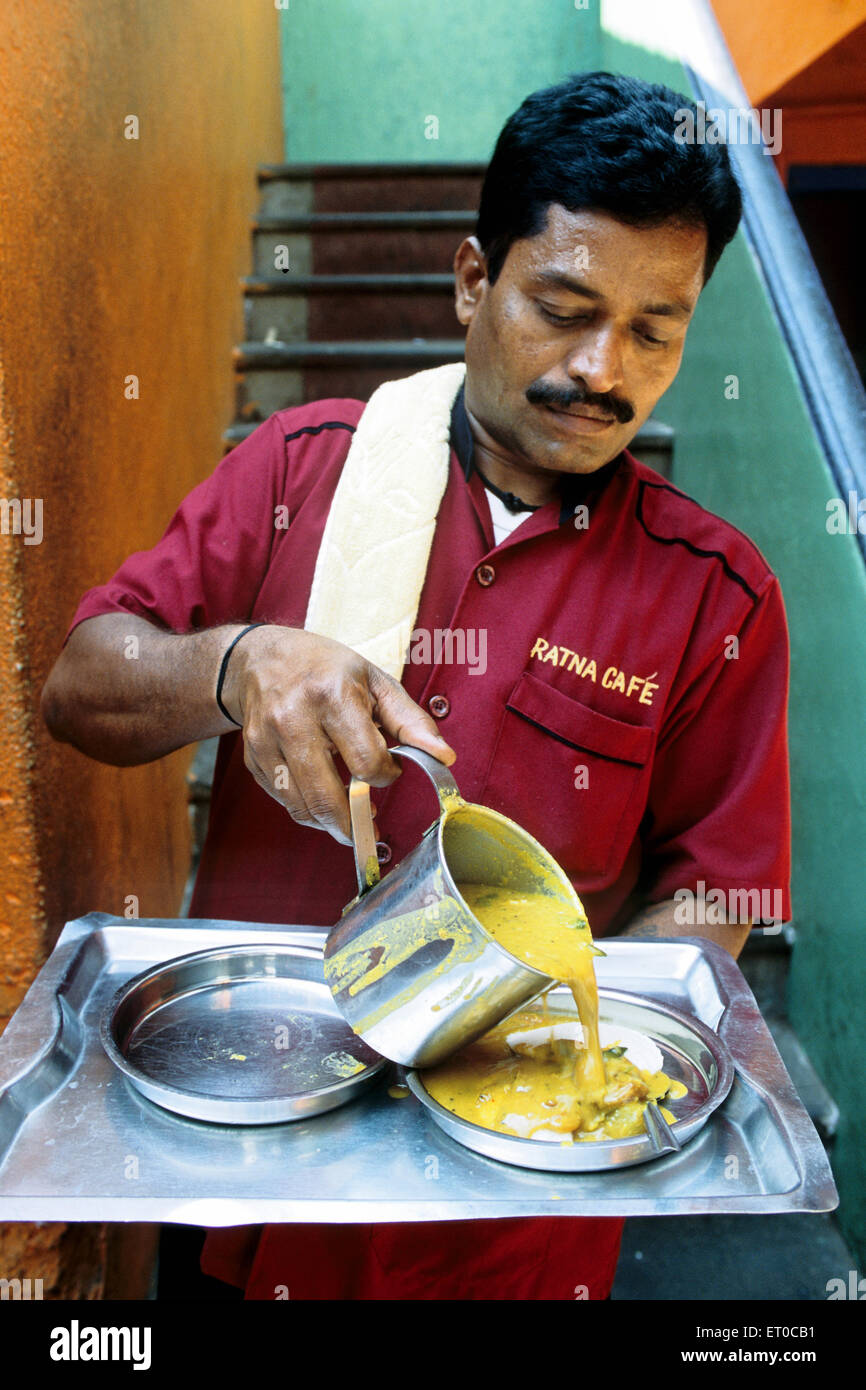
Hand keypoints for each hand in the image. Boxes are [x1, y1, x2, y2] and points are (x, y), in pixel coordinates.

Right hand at [219, 626, 455, 842]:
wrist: (259, 658)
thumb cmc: (325, 669)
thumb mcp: (375, 682)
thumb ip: (411, 722)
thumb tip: (445, 757)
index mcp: (332, 694)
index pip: (366, 761)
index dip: (386, 775)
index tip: (389, 769)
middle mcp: (293, 717)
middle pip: (327, 795)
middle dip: (355, 824)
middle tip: (370, 833)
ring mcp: (266, 740)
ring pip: (302, 806)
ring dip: (330, 823)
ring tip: (349, 821)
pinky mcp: (252, 757)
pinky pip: (283, 801)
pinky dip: (307, 810)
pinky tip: (322, 801)